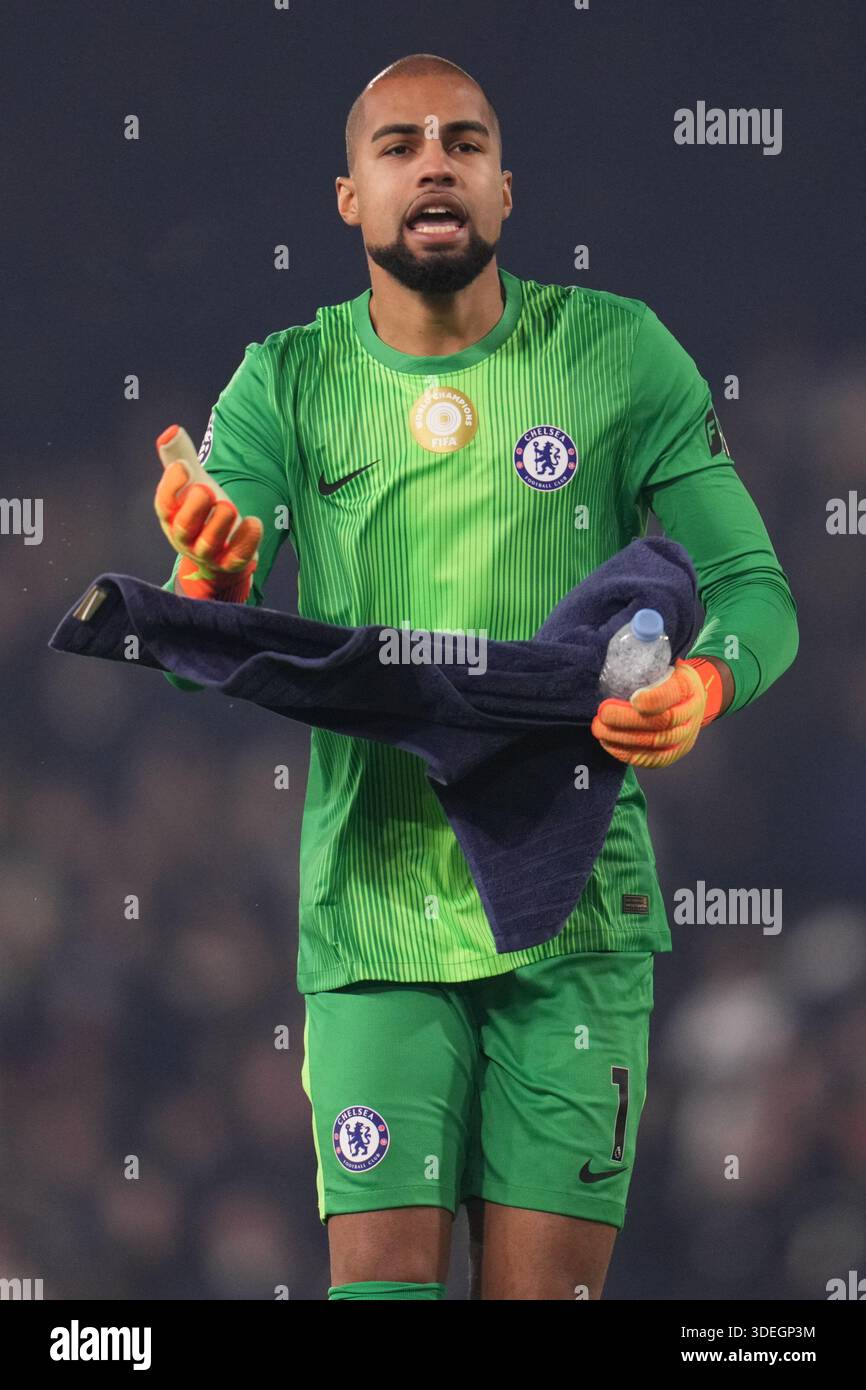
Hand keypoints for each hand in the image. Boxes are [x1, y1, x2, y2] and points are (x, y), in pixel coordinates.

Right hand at [154, 459, 262, 600]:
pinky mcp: (230, 563)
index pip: (164, 504)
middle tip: (206, 489)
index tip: (184, 466)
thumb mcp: (192, 483)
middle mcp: (185, 537)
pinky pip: (237, 558)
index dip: (171, 485)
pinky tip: (255, 522)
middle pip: (182, 528)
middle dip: (194, 508)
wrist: (219, 554)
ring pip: (207, 545)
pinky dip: (246, 541)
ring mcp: (208, 553)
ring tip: (227, 505)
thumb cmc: (202, 512)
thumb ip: (180, 456)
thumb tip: (171, 430)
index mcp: (172, 515)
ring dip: (218, 524)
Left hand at [590, 658, 708, 767]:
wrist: (694, 701)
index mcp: (688, 689)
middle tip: (602, 714)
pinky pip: (648, 759)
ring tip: (599, 728)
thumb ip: (650, 648)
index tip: (631, 697)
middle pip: (659, 724)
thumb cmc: (672, 679)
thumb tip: (638, 625)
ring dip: (620, 738)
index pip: (672, 697)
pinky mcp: (671, 755)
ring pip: (652, 744)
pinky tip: (608, 743)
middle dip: (626, 720)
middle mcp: (690, 717)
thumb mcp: (668, 660)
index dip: (651, 700)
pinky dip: (625, 753)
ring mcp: (683, 739)